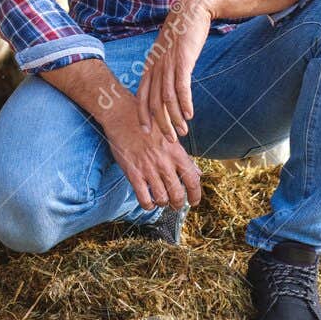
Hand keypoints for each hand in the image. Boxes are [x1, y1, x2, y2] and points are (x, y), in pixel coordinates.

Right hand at [95, 92, 201, 211]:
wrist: (123, 115)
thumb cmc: (148, 125)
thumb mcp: (170, 137)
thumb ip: (184, 157)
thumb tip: (198, 172)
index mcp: (177, 153)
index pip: (193, 181)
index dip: (196, 195)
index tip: (194, 201)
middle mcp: (165, 163)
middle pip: (178, 195)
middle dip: (178, 204)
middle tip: (175, 204)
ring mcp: (148, 169)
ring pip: (162, 199)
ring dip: (163, 203)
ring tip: (161, 200)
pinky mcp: (133, 173)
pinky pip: (144, 199)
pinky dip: (148, 205)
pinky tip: (148, 201)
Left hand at [138, 0, 210, 138]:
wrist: (191, 10)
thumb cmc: (182, 33)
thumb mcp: (169, 53)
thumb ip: (166, 69)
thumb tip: (168, 86)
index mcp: (151, 66)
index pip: (142, 95)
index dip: (143, 115)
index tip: (146, 132)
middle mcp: (156, 66)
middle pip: (153, 101)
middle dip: (160, 123)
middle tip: (168, 140)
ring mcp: (168, 63)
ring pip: (167, 98)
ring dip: (174, 118)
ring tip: (182, 132)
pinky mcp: (183, 60)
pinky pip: (181, 86)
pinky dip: (184, 102)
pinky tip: (189, 115)